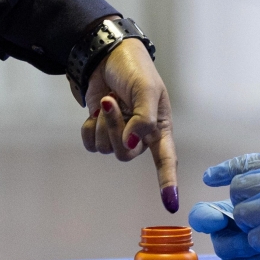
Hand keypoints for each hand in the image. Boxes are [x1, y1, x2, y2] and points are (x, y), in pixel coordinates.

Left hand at [73, 37, 178, 212]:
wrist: (105, 55)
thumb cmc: (134, 69)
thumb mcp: (146, 89)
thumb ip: (144, 118)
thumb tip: (133, 144)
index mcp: (160, 128)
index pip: (166, 160)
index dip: (168, 182)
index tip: (171, 203)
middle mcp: (141, 136)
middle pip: (125, 153)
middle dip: (113, 128)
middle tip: (110, 103)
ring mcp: (120, 135)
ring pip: (106, 148)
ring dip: (101, 123)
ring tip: (107, 101)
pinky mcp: (100, 131)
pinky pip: (91, 144)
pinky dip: (89, 128)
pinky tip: (94, 114)